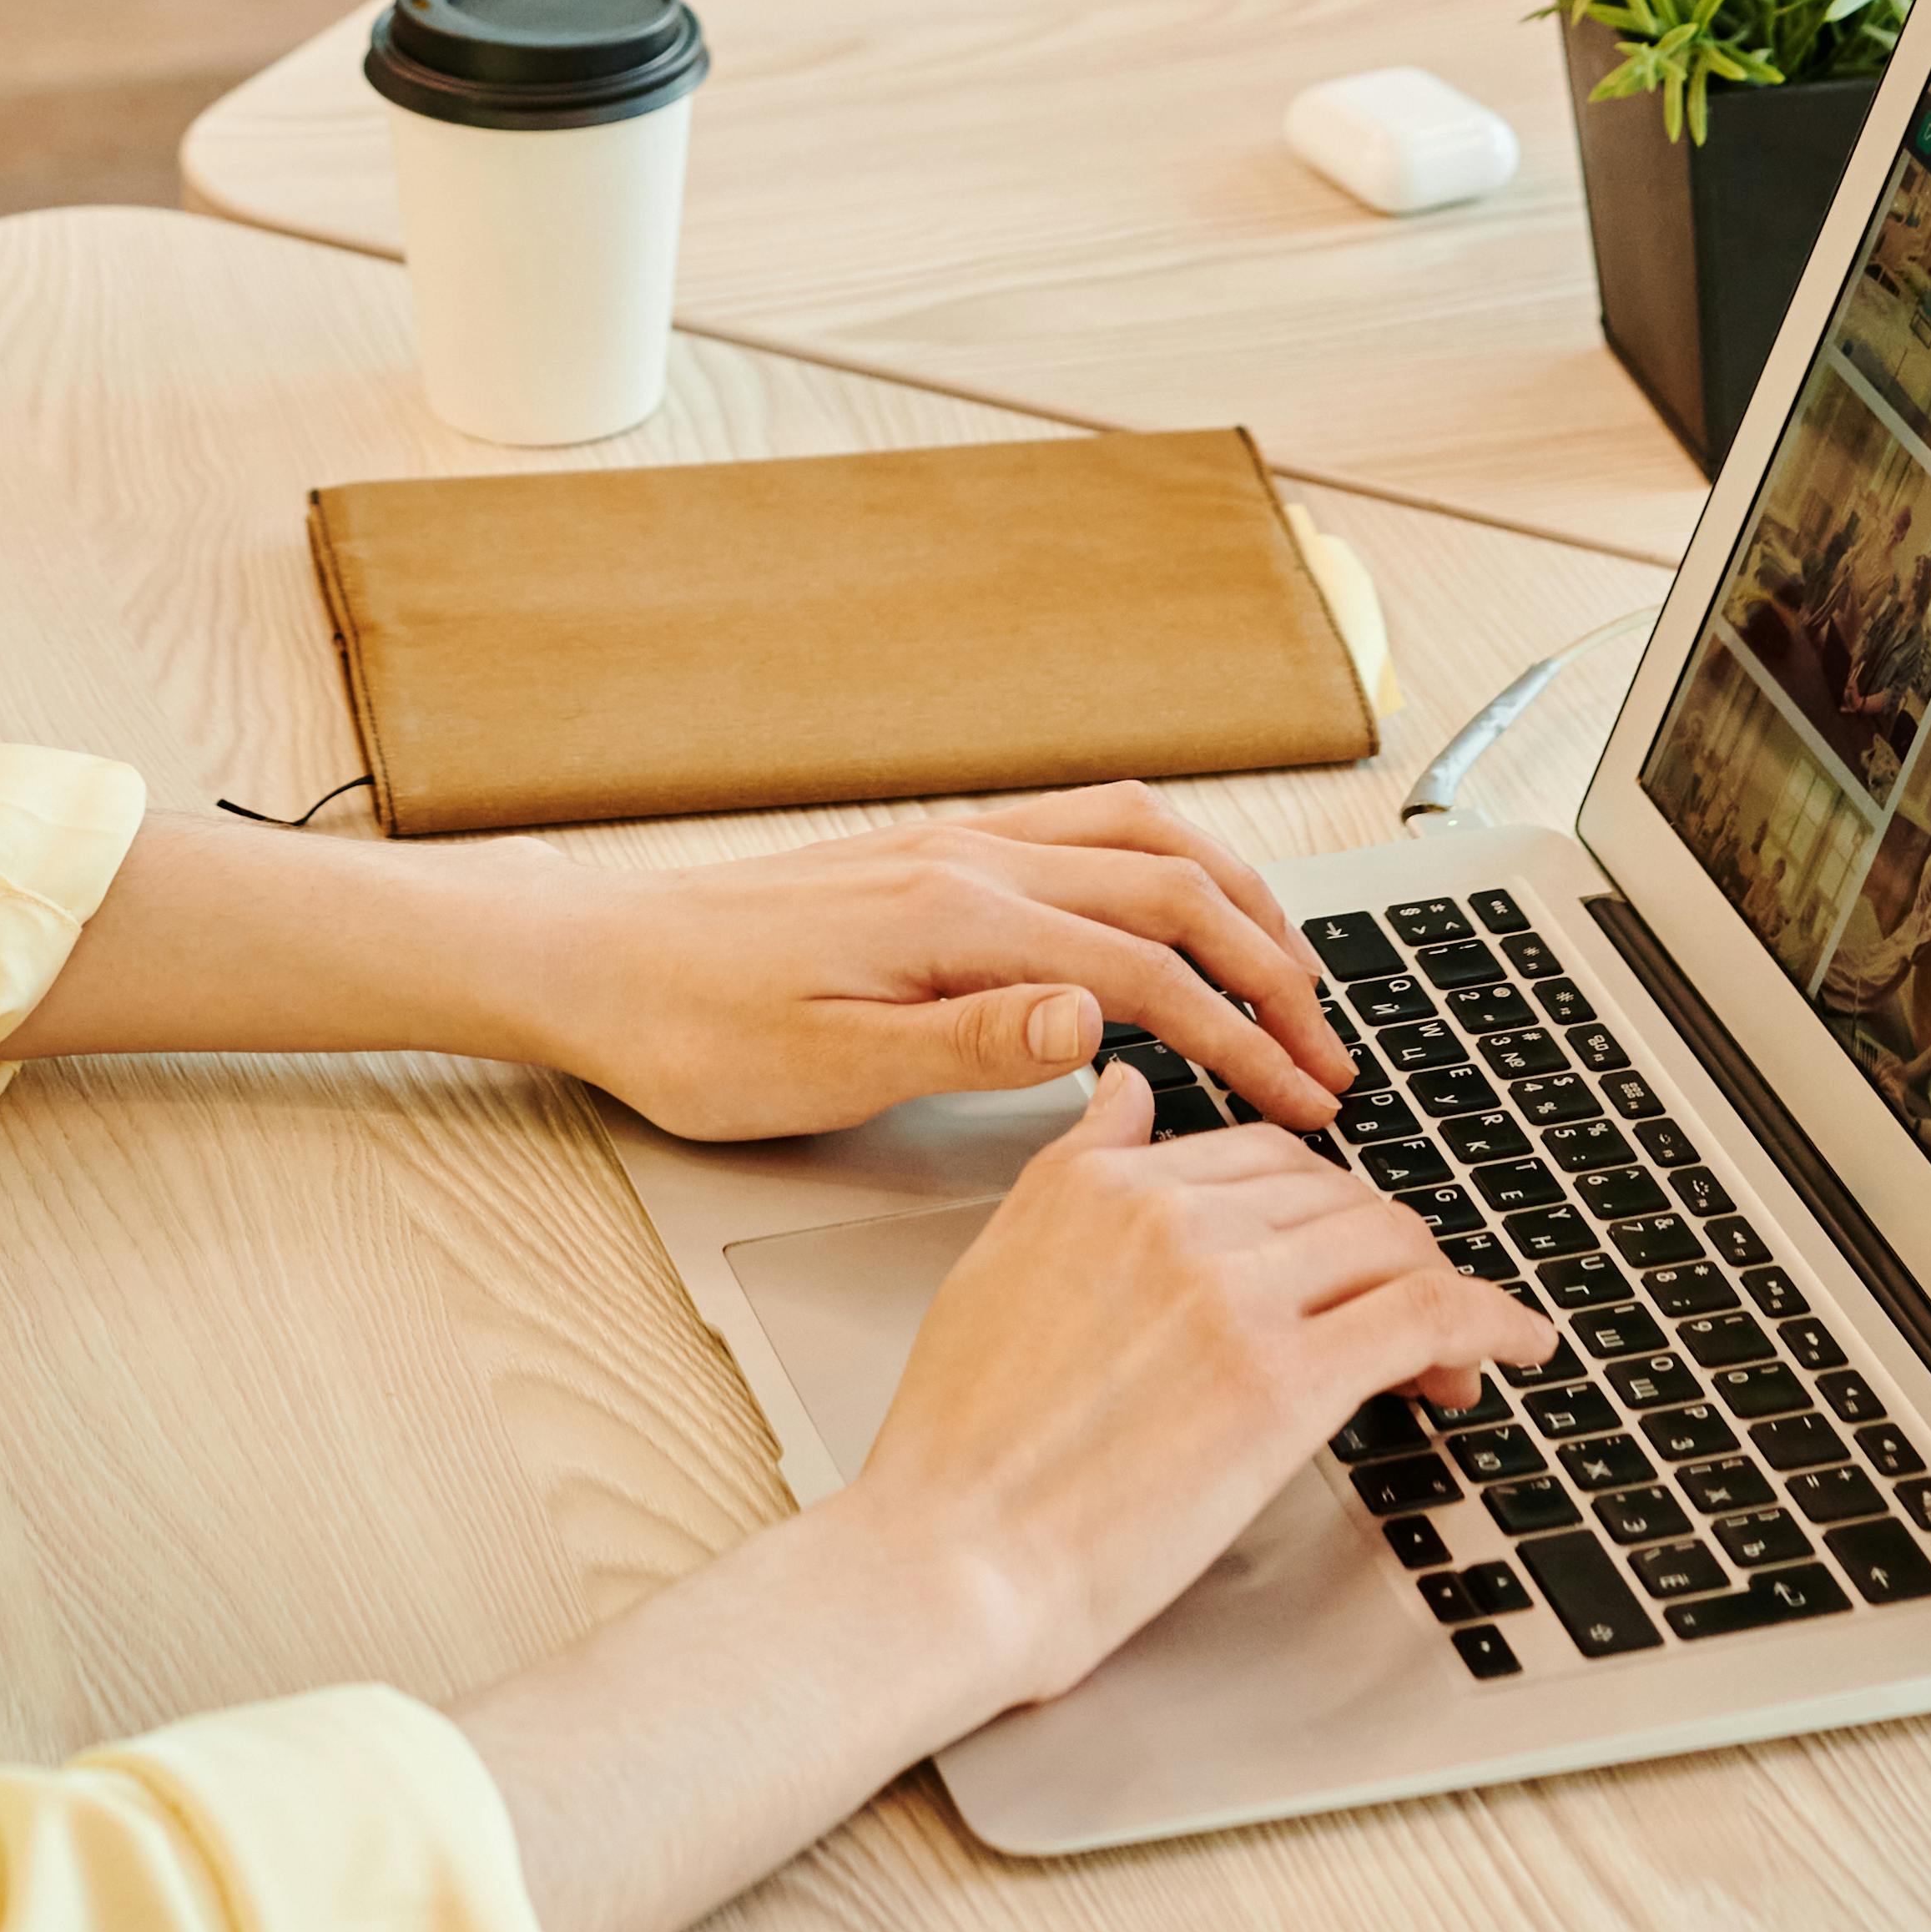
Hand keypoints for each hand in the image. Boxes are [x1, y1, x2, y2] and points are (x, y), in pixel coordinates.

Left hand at [522, 785, 1355, 1145]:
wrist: (599, 961)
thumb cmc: (693, 1034)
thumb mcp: (823, 1072)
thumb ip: (968, 1044)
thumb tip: (1093, 1013)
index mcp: (958, 919)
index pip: (1148, 973)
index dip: (1245, 1041)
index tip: (1308, 1104)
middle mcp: (971, 860)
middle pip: (1169, 887)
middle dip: (1269, 966)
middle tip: (1332, 1051)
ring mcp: (955, 844)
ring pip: (1139, 837)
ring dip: (1231, 897)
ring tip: (1291, 971)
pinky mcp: (933, 851)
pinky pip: (1083, 827)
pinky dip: (1163, 861)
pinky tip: (1178, 905)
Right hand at [842, 1063, 1551, 1719]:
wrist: (953, 1555)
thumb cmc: (962, 1447)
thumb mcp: (998, 1265)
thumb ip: (1075, 1171)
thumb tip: (1125, 1093)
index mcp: (1105, 1184)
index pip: (1263, 1163)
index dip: (1323, 1213)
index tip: (1345, 1265)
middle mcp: (1175, 1217)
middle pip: (1338, 1196)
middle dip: (1386, 1254)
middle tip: (1408, 1319)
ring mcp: (1234, 1292)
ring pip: (1392, 1246)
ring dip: (1442, 1293)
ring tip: (1454, 1356)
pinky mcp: (1283, 1381)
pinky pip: (1428, 1315)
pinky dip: (1492, 1320)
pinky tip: (1518, 1345)